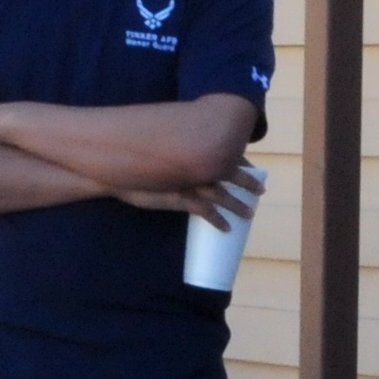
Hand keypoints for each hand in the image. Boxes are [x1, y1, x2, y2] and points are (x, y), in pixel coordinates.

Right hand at [119, 163, 265, 227]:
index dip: (239, 160)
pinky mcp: (180, 200)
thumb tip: (179, 153)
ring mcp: (188, 183)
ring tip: (250, 213)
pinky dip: (218, 220)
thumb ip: (171, 151)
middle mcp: (194, 165)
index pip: (222, 153)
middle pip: (229, 173)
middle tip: (261, 189)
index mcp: (191, 151)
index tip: (250, 165)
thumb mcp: (157, 150)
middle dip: (246, 181)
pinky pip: (205, 212)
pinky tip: (227, 228)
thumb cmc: (134, 159)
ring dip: (237, 204)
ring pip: (221, 194)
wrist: (117, 171)